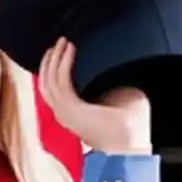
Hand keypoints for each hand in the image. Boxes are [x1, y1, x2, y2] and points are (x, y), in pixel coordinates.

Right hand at [38, 37, 151, 153]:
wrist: (136, 139)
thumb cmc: (132, 122)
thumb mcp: (115, 99)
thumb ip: (106, 86)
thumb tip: (107, 67)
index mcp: (73, 116)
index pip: (52, 91)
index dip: (52, 71)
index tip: (59, 52)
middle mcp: (65, 116)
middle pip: (45, 84)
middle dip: (49, 62)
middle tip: (58, 43)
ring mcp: (65, 114)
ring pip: (48, 81)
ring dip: (54, 59)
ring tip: (63, 42)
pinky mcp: (71, 109)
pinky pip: (60, 81)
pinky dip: (64, 62)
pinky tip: (70, 49)